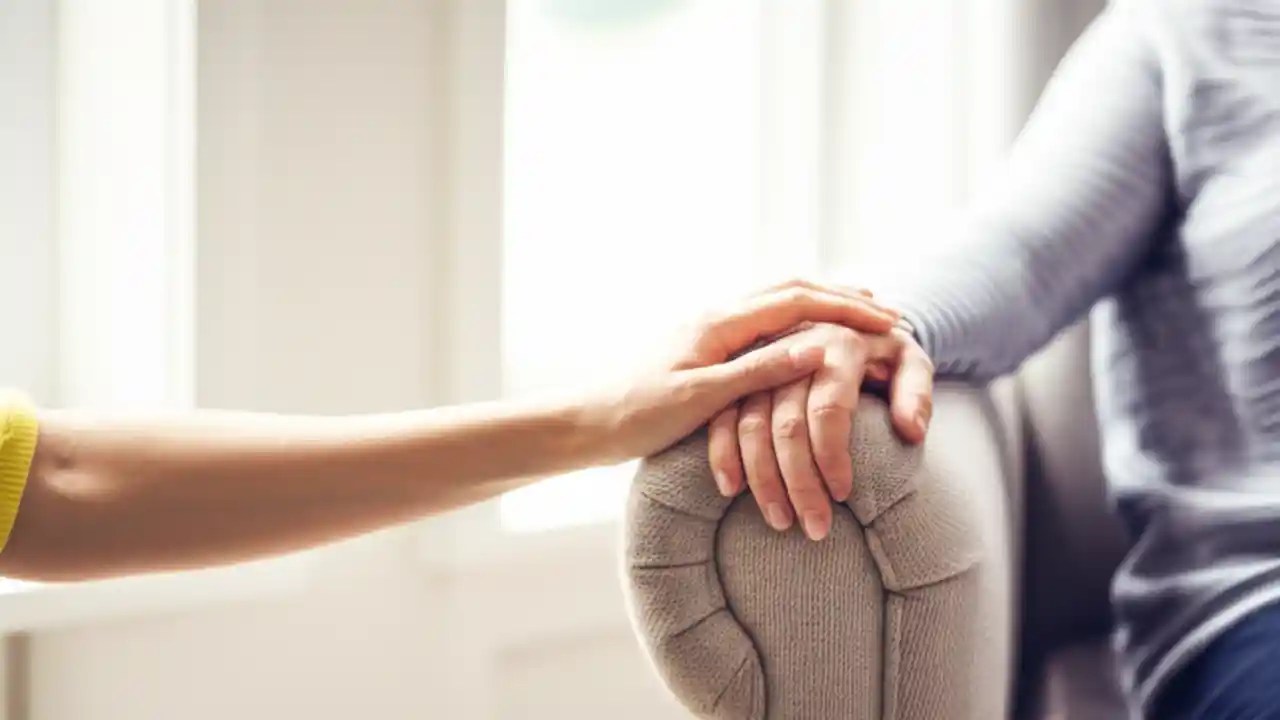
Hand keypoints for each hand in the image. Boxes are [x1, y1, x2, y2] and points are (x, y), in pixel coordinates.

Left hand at [596, 281, 899, 461]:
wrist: (583, 423)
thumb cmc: (635, 415)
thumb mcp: (700, 398)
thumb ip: (757, 372)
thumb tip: (815, 349)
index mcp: (719, 324)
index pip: (796, 301)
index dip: (845, 309)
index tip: (887, 319)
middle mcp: (716, 318)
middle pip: (791, 291)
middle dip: (840, 299)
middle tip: (886, 313)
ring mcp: (710, 332)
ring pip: (777, 305)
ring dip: (820, 307)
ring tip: (859, 316)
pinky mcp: (704, 351)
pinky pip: (763, 326)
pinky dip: (797, 325)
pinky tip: (810, 342)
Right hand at [707, 321, 933, 540]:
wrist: (850, 324)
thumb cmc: (884, 355)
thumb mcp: (911, 364)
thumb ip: (916, 394)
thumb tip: (911, 431)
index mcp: (839, 345)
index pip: (829, 409)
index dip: (833, 457)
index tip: (843, 496)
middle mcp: (796, 348)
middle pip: (787, 424)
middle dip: (799, 482)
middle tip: (815, 529)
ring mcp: (762, 362)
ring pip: (752, 425)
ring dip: (762, 478)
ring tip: (781, 521)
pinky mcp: (739, 375)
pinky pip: (723, 416)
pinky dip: (722, 453)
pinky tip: (730, 490)